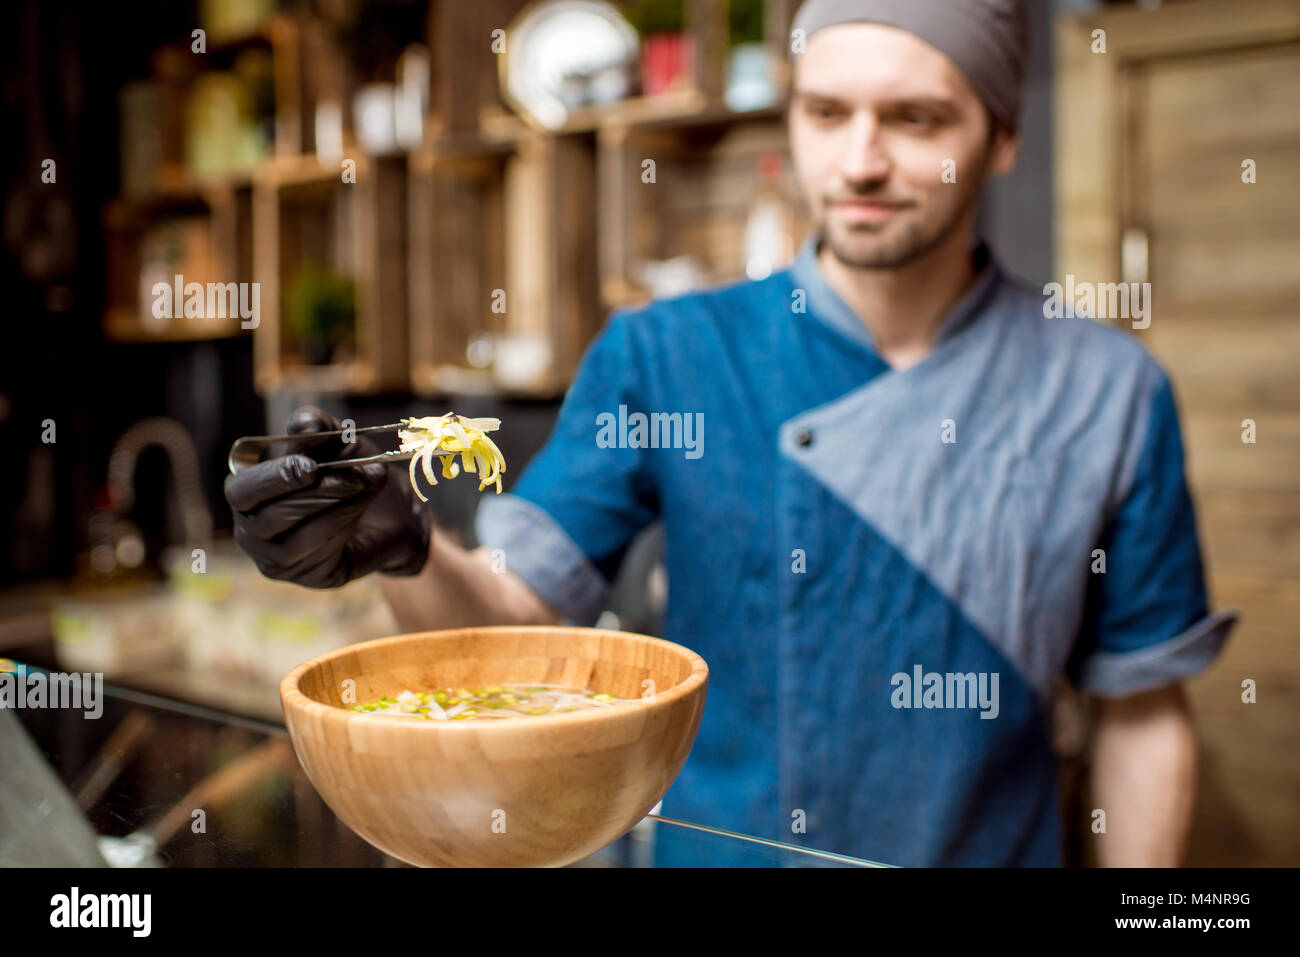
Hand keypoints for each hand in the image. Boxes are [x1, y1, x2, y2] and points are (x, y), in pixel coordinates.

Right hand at [224, 406, 432, 587]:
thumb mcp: (335, 441)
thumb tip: (304, 424)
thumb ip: (316, 427)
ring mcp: (275, 560)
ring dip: (332, 508)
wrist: (394, 510)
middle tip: (347, 477)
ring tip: (361, 485)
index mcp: (248, 493)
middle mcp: (252, 530)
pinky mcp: (307, 577)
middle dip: (309, 495)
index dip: (271, 479)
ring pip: (292, 539)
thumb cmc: (350, 471)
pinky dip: (340, 528)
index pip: (241, 492)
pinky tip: (358, 510)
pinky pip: (317, 556)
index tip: (308, 466)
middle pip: (265, 518)